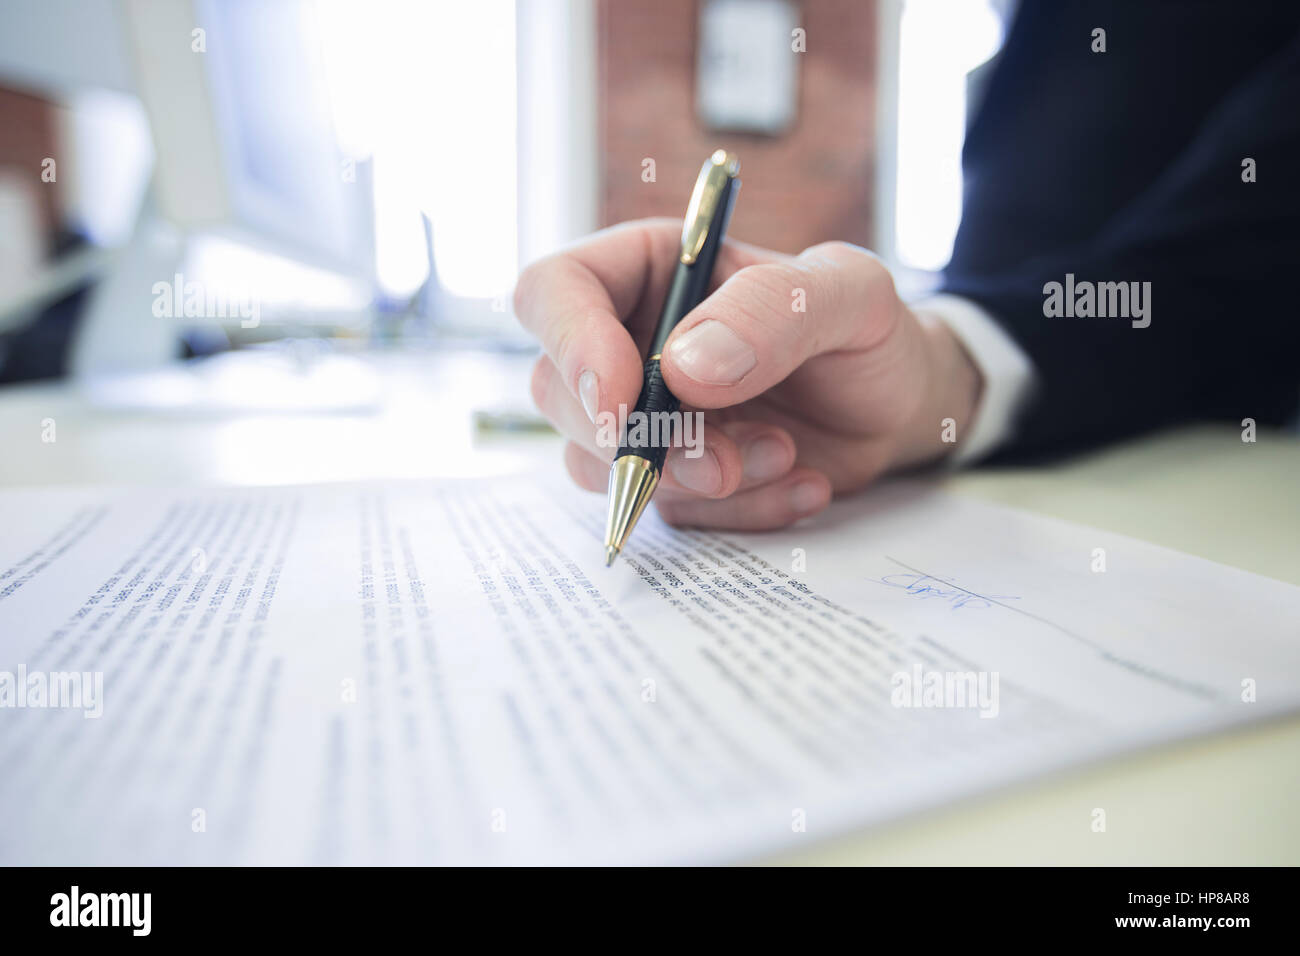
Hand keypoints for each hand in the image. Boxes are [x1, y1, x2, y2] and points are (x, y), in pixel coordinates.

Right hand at [514, 218, 982, 530]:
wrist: (899, 406)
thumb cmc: (867, 330)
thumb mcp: (849, 294)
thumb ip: (774, 312)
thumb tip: (683, 368)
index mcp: (648, 271)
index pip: (554, 292)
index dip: (569, 345)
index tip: (620, 402)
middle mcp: (627, 343)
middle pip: (560, 393)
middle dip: (640, 441)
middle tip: (727, 461)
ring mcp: (642, 417)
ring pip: (602, 466)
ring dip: (695, 481)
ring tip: (787, 455)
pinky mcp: (670, 479)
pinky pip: (668, 513)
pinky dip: (738, 511)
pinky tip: (802, 482)